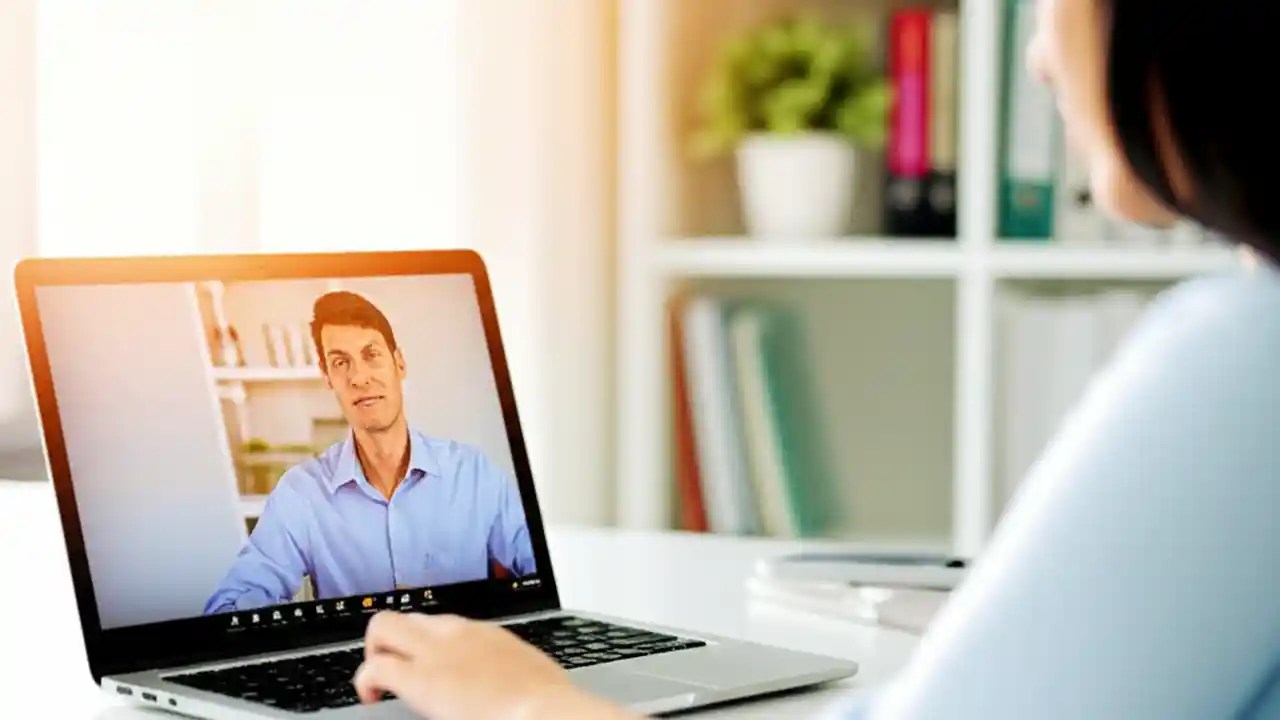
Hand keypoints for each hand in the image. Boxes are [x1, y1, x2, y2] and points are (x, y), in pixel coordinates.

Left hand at [353, 611, 637, 719]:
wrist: (545, 710)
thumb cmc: (545, 700)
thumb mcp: (525, 671)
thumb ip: (504, 667)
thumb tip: (504, 681)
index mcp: (482, 632)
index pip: (438, 624)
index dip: (422, 644)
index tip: (425, 663)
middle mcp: (454, 632)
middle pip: (404, 616)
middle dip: (387, 641)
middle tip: (391, 669)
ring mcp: (435, 651)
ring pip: (383, 627)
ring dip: (375, 653)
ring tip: (379, 684)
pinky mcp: (419, 678)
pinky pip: (375, 668)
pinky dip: (365, 682)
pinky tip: (371, 698)